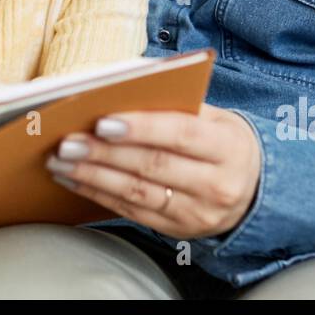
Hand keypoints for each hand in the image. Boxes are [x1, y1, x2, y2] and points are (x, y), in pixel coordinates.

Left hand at [43, 103, 261, 240]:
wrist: (253, 189)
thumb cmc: (221, 142)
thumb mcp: (215, 117)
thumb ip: (175, 103)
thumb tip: (122, 84)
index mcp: (226, 147)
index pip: (180, 134)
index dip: (140, 128)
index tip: (102, 121)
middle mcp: (216, 184)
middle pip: (152, 166)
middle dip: (104, 154)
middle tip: (68, 142)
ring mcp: (197, 213)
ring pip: (137, 193)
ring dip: (92, 177)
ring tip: (61, 162)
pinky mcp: (177, 230)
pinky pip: (132, 212)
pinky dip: (98, 195)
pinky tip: (75, 180)